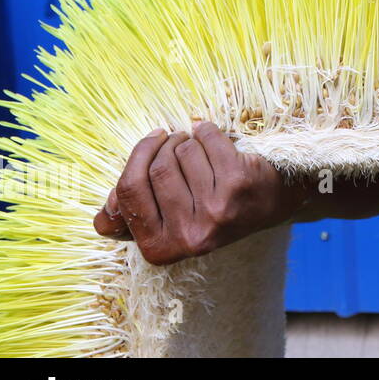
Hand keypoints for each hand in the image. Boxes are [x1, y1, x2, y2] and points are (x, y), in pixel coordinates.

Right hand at [93, 121, 309, 265]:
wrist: (273, 202)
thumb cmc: (214, 207)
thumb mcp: (172, 221)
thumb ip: (136, 215)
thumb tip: (105, 214)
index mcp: (162, 249)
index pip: (130, 193)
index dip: (136, 160)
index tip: (150, 142)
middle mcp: (190, 235)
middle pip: (156, 168)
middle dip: (163, 145)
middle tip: (175, 139)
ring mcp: (216, 210)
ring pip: (182, 152)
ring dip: (189, 139)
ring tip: (199, 146)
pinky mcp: (239, 184)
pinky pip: (208, 139)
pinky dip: (209, 130)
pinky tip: (215, 138)